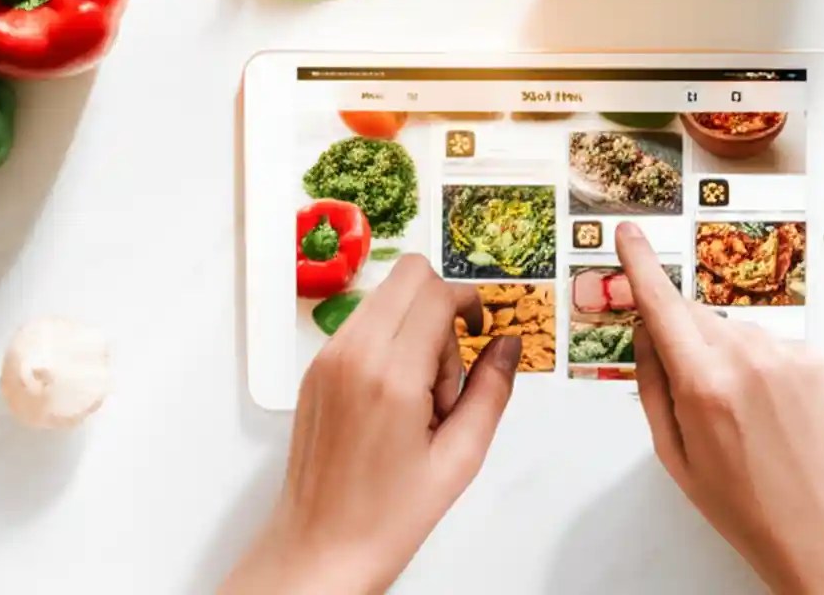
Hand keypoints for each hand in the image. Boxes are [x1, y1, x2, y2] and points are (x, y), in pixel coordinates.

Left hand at [222, 256, 521, 594]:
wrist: (319, 548)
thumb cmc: (385, 517)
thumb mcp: (460, 457)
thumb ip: (491, 391)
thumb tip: (508, 345)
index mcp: (390, 376)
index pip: (436, 293)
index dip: (470, 303)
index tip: (481, 330)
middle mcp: (351, 356)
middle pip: (408, 275)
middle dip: (442, 306)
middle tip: (451, 366)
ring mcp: (327, 359)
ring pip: (385, 297)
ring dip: (414, 324)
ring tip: (422, 393)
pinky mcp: (315, 370)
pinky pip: (362, 325)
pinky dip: (389, 340)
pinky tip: (398, 397)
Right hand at [616, 224, 823, 594]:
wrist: (811, 524)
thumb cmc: (738, 499)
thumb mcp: (671, 449)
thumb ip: (652, 381)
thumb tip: (645, 330)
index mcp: (704, 385)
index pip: (662, 307)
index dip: (641, 265)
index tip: (629, 234)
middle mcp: (748, 359)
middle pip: (695, 318)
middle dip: (683, 340)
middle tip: (694, 394)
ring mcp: (786, 355)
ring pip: (732, 331)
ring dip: (723, 356)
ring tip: (738, 413)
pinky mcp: (813, 357)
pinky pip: (767, 343)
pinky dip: (758, 365)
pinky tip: (766, 408)